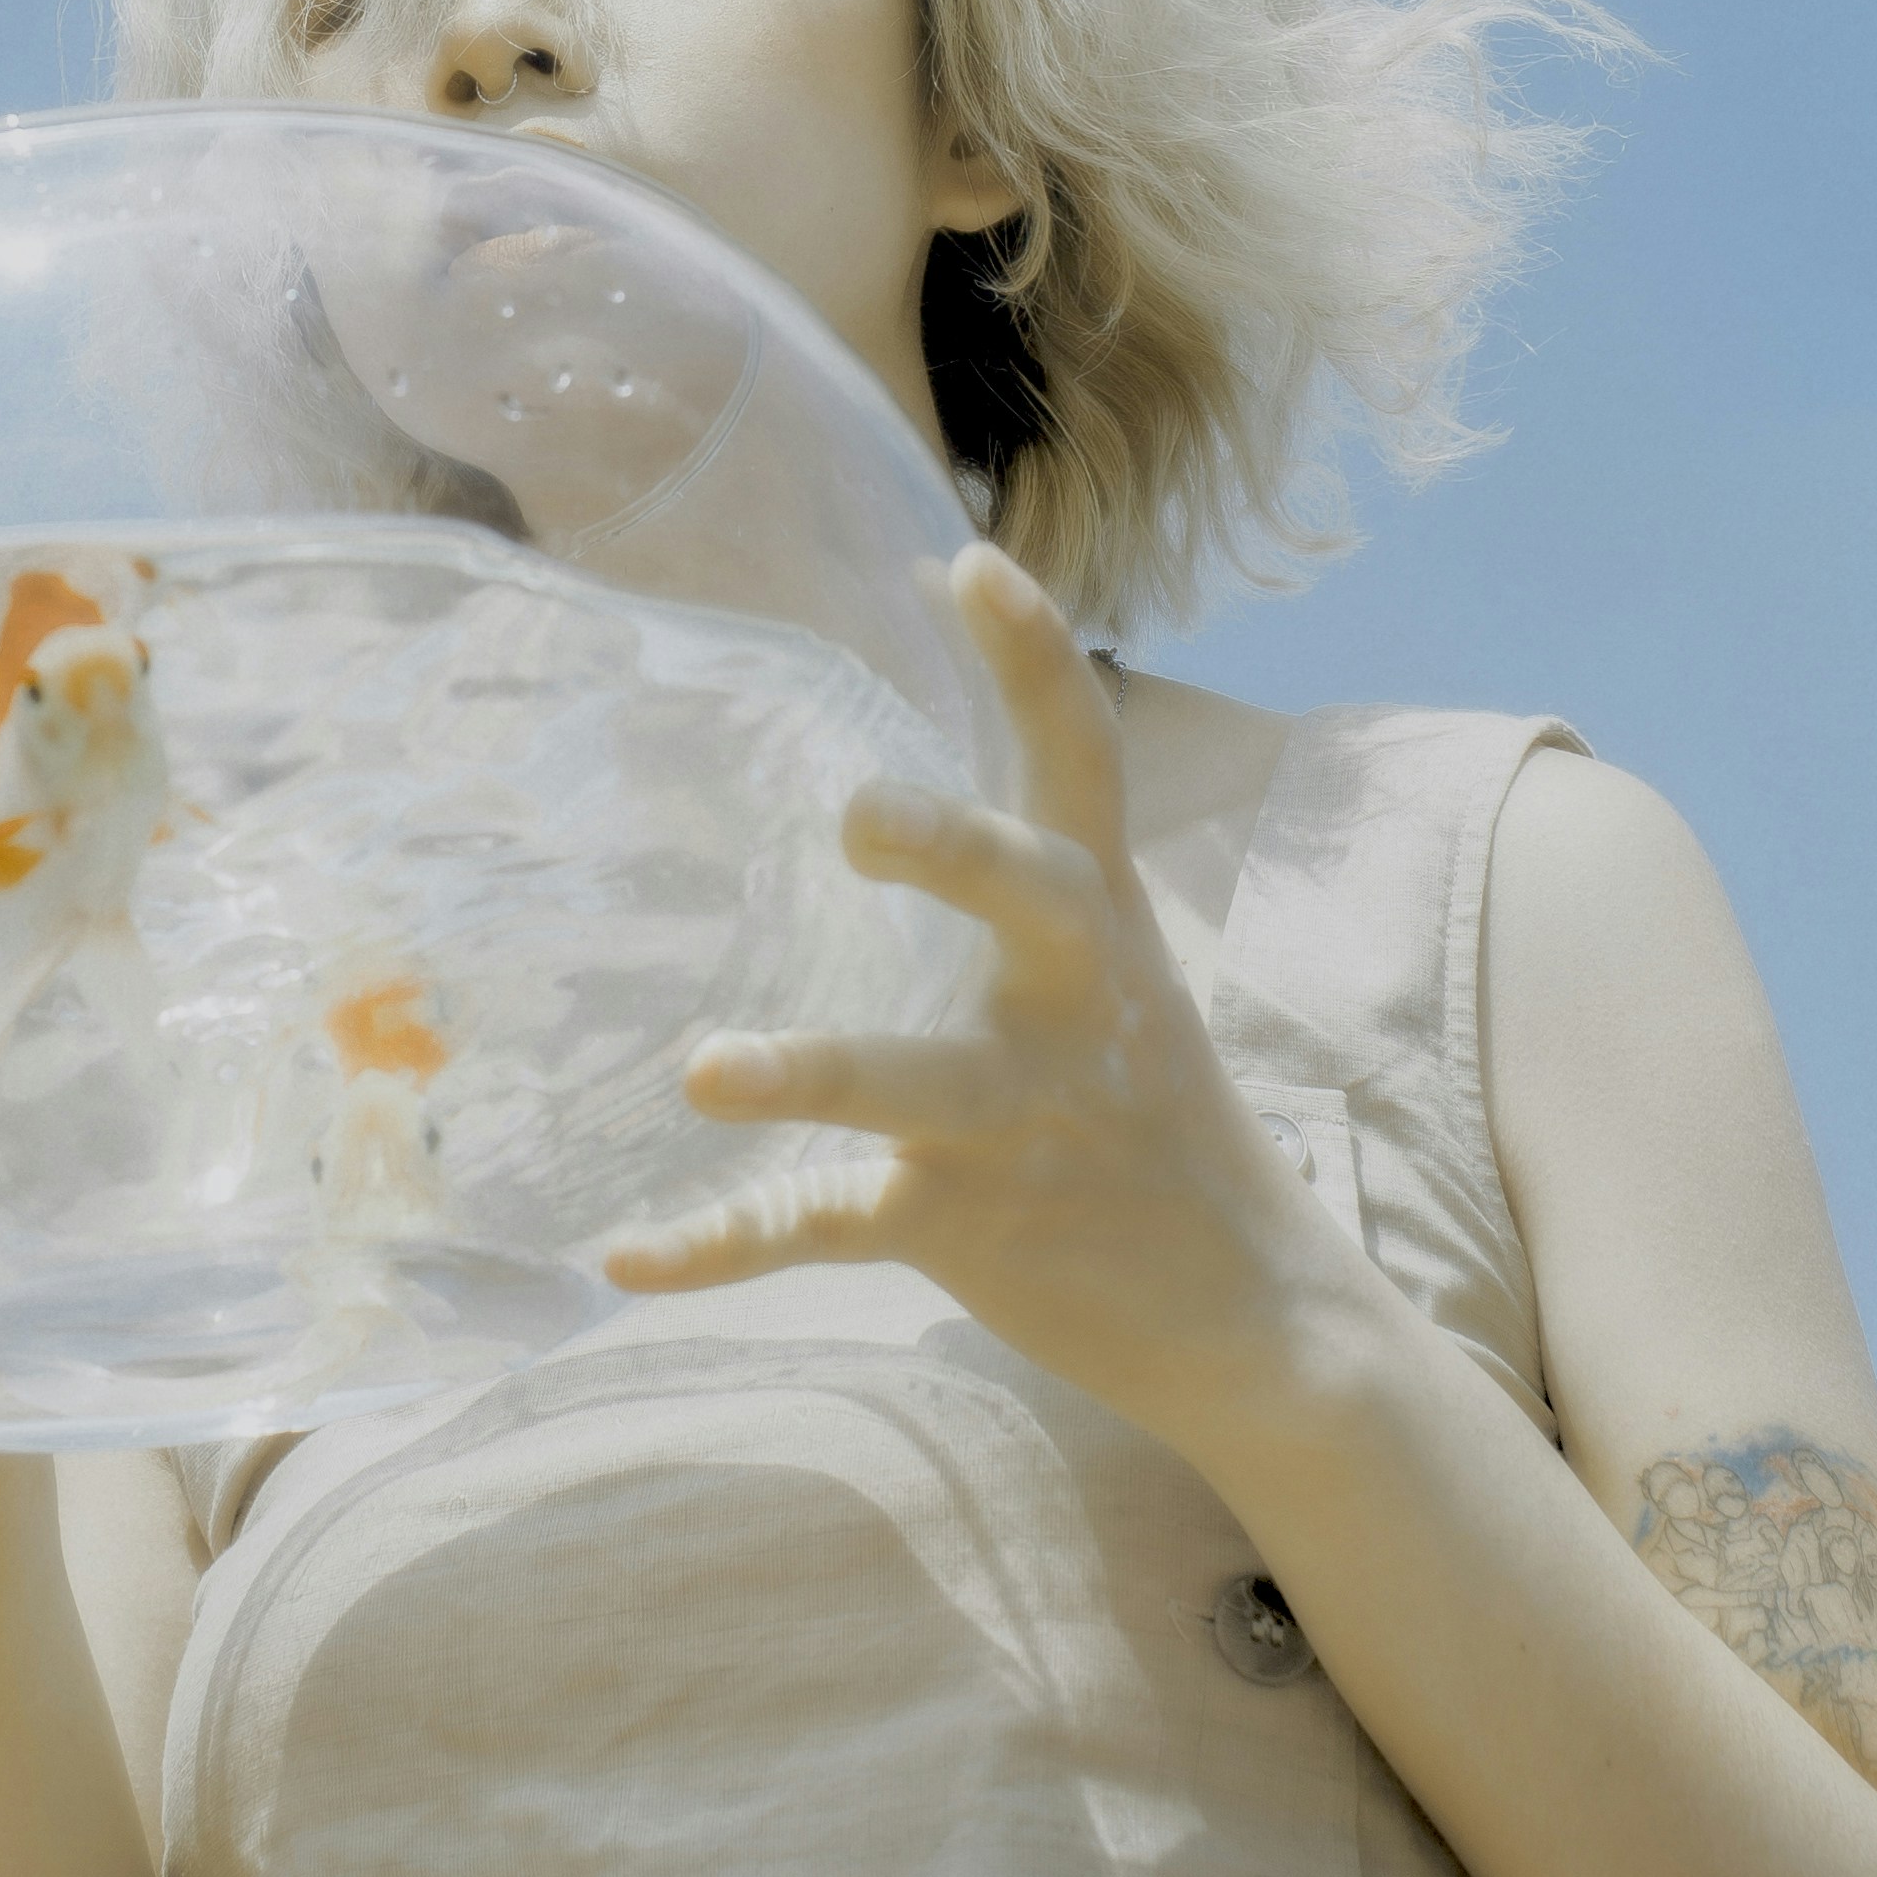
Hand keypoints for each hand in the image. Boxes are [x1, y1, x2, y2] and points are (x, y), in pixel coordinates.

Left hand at [598, 546, 1377, 1455]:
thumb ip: (1024, 864)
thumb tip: (902, 731)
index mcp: (1098, 920)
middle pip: (1025, 898)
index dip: (1035, 658)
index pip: (1083, 761)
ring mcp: (1020, 1121)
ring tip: (707, 1071)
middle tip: (859, 817)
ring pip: (911, 1088)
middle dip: (951, 852)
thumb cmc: (1145, 1104)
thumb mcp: (1113, 968)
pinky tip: (623, 1256)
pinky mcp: (965, 1227)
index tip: (968, 562)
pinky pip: (827, 1229)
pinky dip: (720, 1247)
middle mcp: (1070, 1004)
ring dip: (814, 1076)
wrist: (1253, 1313)